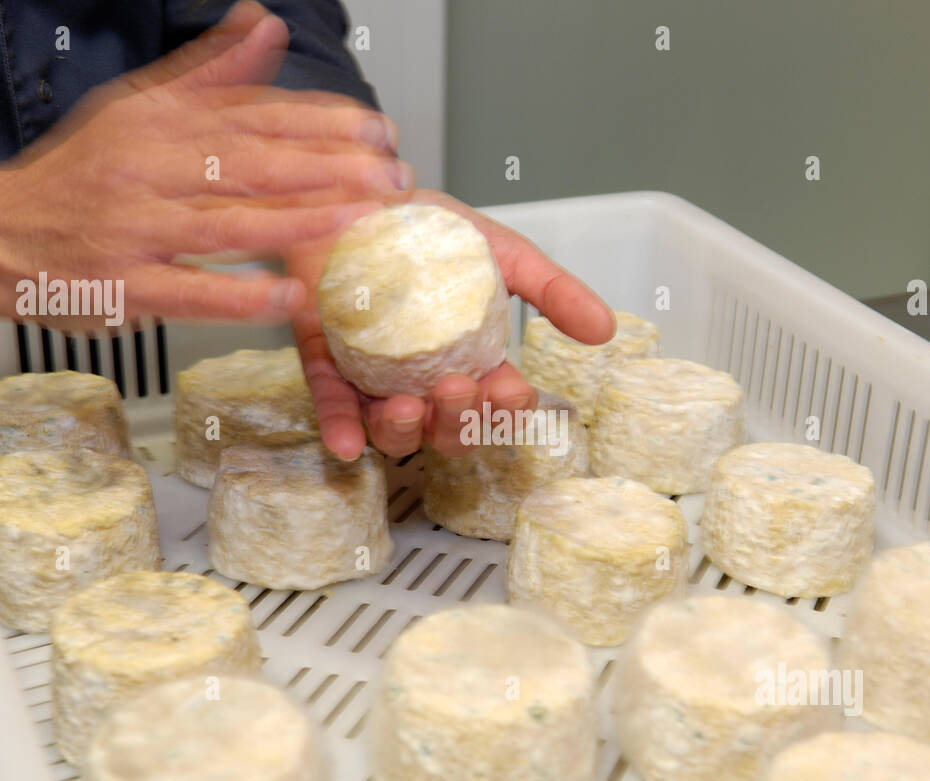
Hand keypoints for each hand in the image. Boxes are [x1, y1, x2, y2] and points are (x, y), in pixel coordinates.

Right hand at [0, 1, 411, 329]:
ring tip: (361, 220)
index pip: (252, 117)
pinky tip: (289, 295)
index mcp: (158, 124)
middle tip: (391, 175)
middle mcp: (148, 170)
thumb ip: (209, 74)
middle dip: (330, 168)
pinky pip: (189, 290)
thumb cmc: (76, 176)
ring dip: (301, 222)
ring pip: (228, 222)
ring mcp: (135, 229)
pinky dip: (241, 295)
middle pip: (251, 165)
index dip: (321, 122)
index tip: (377, 129)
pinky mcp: (124, 286)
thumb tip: (265, 24)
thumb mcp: (136, 109)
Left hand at [287, 190, 614, 458]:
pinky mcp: (325, 360)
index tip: (514, 390)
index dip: (505, 411)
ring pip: (390, 431)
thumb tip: (604, 329)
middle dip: (457, 424)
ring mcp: (372, 376)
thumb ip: (550, 289)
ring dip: (402, 434)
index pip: (494, 405)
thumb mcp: (501, 250)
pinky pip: (331, 405)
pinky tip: (348, 445)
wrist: (361, 186)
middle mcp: (424, 379)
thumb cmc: (429, 225)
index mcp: (470, 361)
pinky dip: (340, 429)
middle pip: (446, 430)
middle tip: (458, 389)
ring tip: (405, 407)